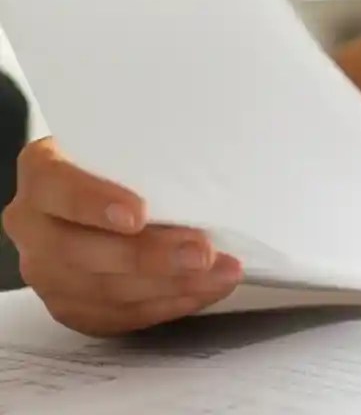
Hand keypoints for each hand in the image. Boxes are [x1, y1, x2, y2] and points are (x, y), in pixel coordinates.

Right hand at [1, 138, 242, 336]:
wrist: (96, 200)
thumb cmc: (120, 168)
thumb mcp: (125, 150)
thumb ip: (148, 163)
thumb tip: (212, 179)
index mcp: (42, 175)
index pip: (58, 189)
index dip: (94, 204)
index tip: (138, 214)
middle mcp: (33, 227)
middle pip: (83, 252)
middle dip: (151, 257)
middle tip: (203, 254)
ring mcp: (47, 273)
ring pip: (105, 291)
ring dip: (172, 286)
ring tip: (221, 275)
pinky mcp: (70, 307)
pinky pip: (118, 315)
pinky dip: (167, 305)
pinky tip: (203, 292)